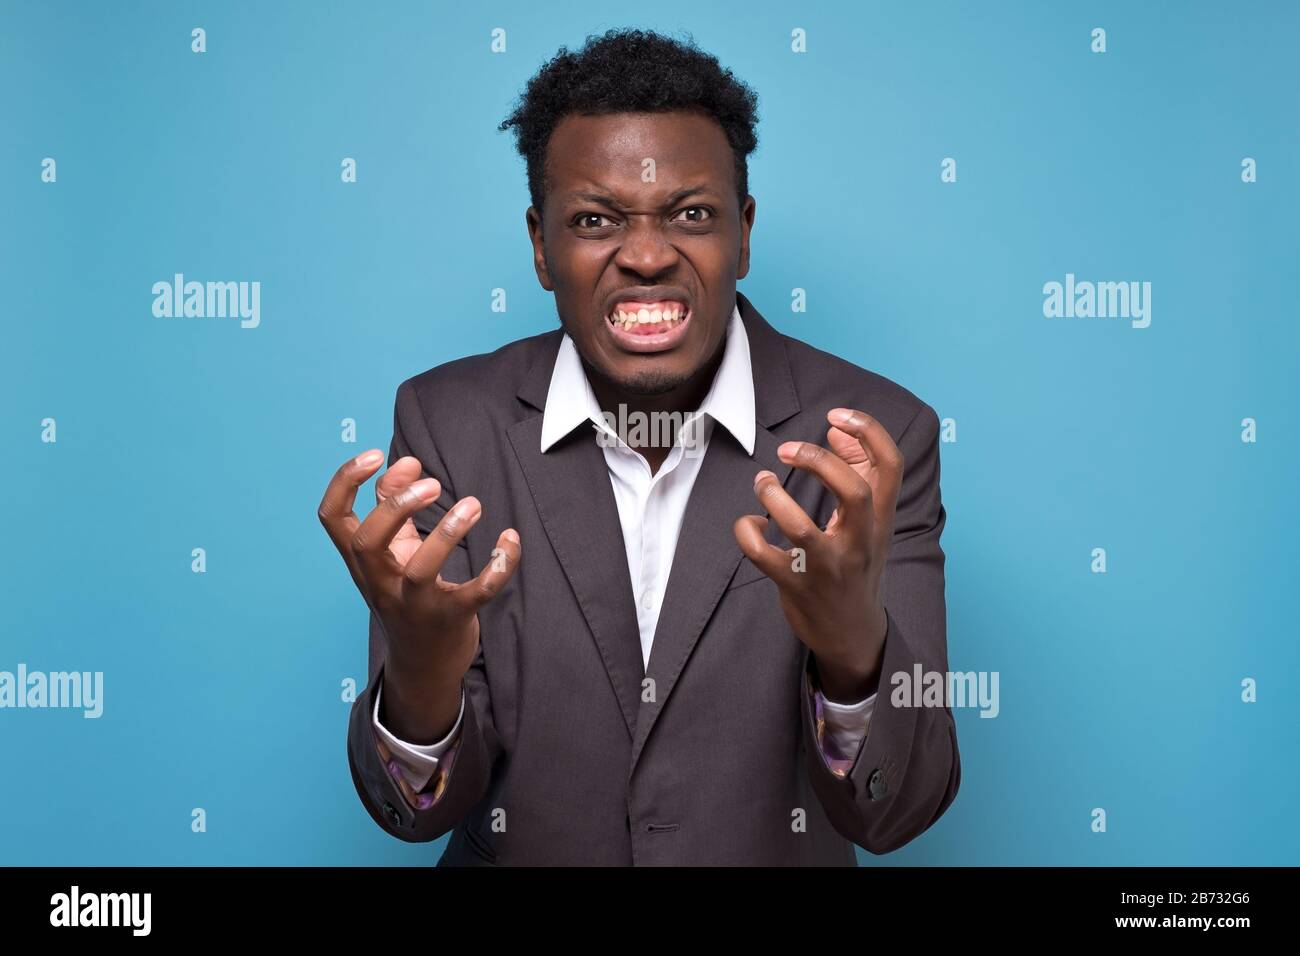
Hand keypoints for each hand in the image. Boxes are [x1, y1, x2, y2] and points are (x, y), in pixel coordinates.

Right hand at [318, 449, 519, 739]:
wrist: (424, 665)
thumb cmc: (408, 597)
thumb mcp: (395, 552)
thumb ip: (394, 506)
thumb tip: (404, 464)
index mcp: (363, 561)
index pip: (332, 518)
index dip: (345, 482)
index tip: (375, 455)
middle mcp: (380, 583)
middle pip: (367, 543)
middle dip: (397, 507)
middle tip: (433, 484)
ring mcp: (414, 605)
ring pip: (420, 571)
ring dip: (448, 532)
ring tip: (473, 505)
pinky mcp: (452, 619)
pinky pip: (476, 593)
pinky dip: (498, 566)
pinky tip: (510, 540)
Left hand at [732, 408, 902, 701]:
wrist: (853, 635)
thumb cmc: (857, 566)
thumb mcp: (869, 523)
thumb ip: (856, 471)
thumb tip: (836, 429)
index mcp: (880, 519)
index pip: (891, 466)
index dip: (869, 432)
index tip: (836, 415)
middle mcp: (860, 541)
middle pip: (854, 492)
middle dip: (818, 462)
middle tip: (787, 448)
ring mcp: (828, 567)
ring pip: (800, 527)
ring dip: (773, 497)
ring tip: (762, 482)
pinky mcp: (797, 586)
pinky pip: (762, 554)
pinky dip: (747, 532)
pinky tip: (750, 524)